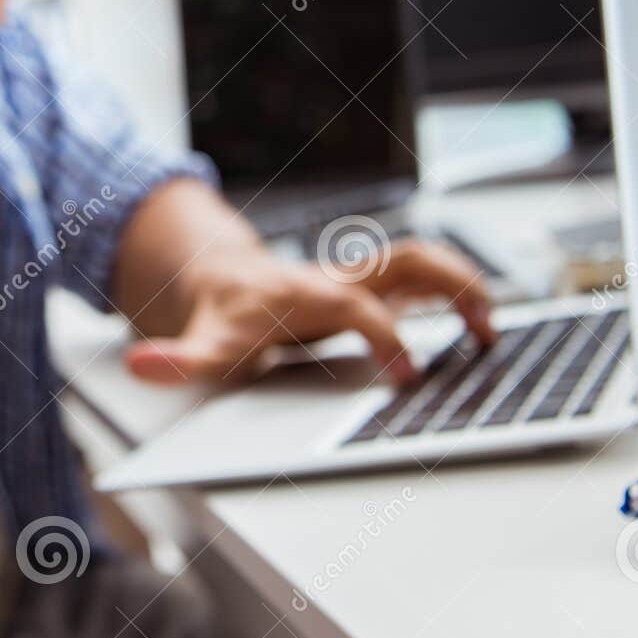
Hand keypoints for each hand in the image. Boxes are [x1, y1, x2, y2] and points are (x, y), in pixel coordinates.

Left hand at [124, 239, 494, 387]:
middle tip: (484, 328)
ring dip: (463, 284)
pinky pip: (421, 280)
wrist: (217, 283)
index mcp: (305, 296)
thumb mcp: (198, 344)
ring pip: (420, 261)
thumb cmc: (219, 319)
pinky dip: (455, 294)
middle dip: (449, 285)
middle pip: (404, 261)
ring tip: (494, 330)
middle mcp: (338, 280)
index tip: (407, 376)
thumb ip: (176, 359)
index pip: (357, 308)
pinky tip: (479, 330)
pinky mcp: (370, 288)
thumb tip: (142, 364)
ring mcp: (358, 280)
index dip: (383, 337)